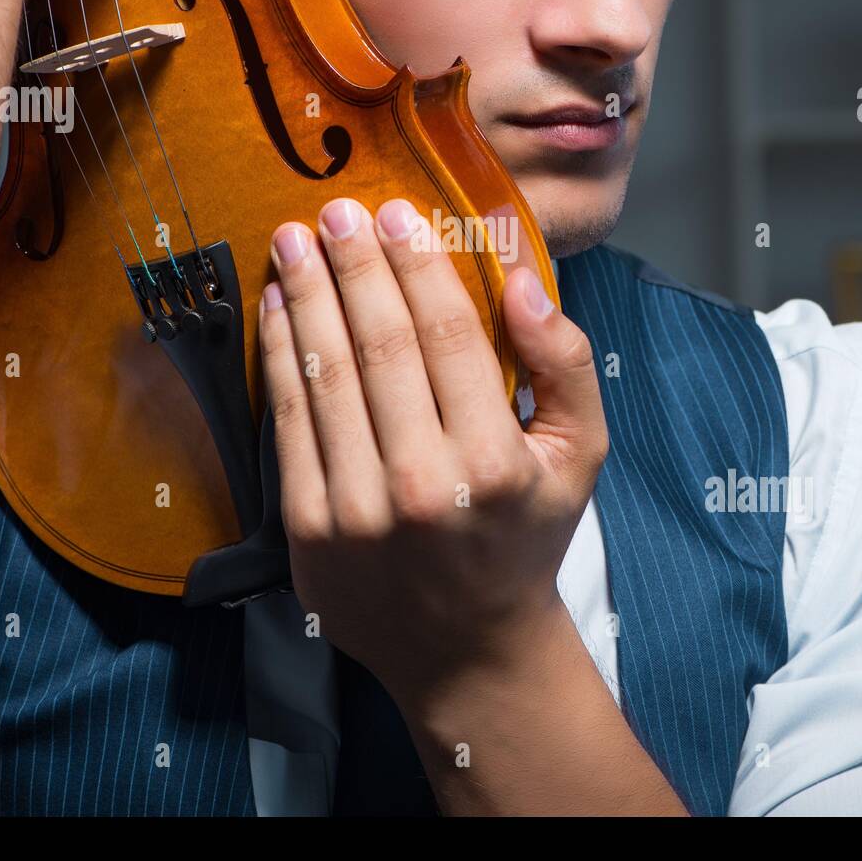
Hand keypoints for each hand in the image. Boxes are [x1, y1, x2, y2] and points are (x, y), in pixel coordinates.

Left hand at [258, 197, 609, 708]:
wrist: (467, 649)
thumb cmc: (525, 538)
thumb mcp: (582, 455)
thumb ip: (565, 363)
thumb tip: (519, 281)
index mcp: (494, 461)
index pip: (446, 336)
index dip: (415, 265)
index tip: (395, 214)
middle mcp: (421, 485)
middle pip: (379, 346)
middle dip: (353, 267)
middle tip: (333, 211)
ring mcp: (355, 511)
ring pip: (325, 376)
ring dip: (307, 297)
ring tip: (294, 242)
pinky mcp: (308, 530)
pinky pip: (289, 423)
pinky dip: (280, 356)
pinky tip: (279, 308)